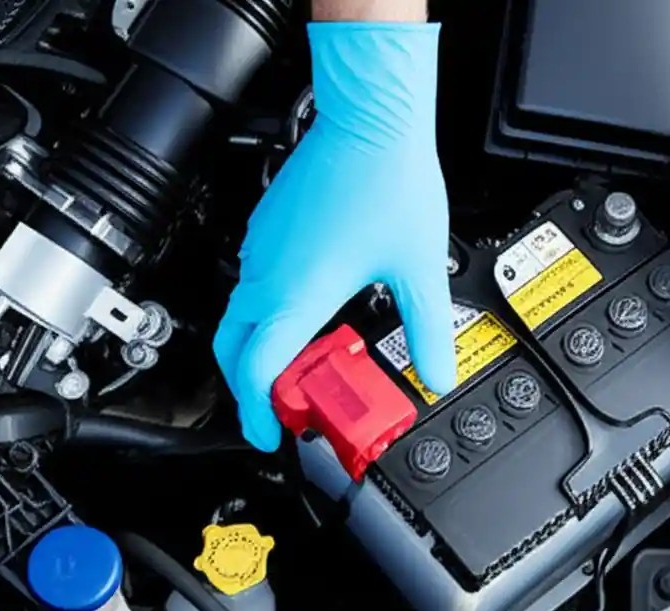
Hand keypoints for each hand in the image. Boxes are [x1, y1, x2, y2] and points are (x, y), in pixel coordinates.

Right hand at [214, 22, 455, 451]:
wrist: (371, 117)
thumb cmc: (389, 179)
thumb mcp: (420, 269)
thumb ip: (429, 331)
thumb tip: (437, 373)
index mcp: (298, 294)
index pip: (256, 371)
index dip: (259, 412)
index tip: (273, 434)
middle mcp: (269, 274)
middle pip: (233, 348)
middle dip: (250, 387)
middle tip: (282, 408)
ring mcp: (263, 248)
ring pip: (242, 315)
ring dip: (264, 347)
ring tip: (307, 365)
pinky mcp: (269, 228)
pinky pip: (256, 284)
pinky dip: (271, 313)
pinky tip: (311, 312)